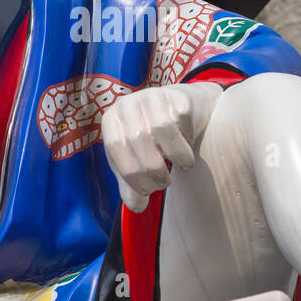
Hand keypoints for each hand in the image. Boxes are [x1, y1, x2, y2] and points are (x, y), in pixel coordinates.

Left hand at [101, 81, 222, 212]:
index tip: (149, 191)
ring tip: (184, 165)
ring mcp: (152, 95)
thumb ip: (133, 186)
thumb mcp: (137, 161)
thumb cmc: (153, 140)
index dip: (132, 175)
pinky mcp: (176, 93)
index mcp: (111, 121)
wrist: (181, 111)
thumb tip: (137, 207)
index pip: (116, 149)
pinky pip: (182, 118)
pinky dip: (188, 138)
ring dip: (177, 154)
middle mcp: (128, 104)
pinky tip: (189, 143)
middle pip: (139, 139)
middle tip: (166, 183)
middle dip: (155, 170)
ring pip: (162, 127)